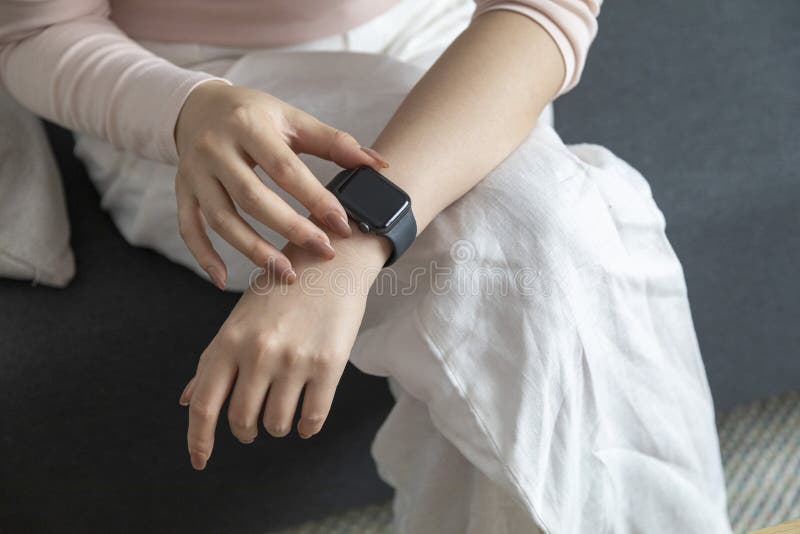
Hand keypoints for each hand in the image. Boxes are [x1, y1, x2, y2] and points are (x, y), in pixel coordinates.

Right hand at [174, 80, 388, 288]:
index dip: (315, 198)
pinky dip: (204, 257)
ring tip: (285, 273)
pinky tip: (225, 281)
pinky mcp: (182, 190)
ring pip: (221, 219)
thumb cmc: (255, 114)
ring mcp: (194, 172)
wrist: (198, 106)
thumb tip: (379, 165)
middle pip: (252, 197)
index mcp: (248, 125)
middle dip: (290, 228)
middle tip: (323, 252)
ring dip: (253, 250)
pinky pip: (188, 229)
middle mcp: (215, 149)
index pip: (284, 168)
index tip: (342, 225)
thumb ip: (335, 143)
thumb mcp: (292, 119)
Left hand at [177, 227, 389, 469]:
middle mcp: (258, 352)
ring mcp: (294, 360)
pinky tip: (307, 419)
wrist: (332, 263)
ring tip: (283, 409)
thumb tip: (186, 401)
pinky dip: (307, 428)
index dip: (198, 440)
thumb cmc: (281, 293)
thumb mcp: (239, 320)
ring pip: (276, 424)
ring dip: (277, 426)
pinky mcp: (328, 365)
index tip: (199, 461)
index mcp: (229, 340)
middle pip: (241, 421)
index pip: (204, 406)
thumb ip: (213, 362)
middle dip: (246, 430)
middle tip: (253, 424)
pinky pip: (312, 419)